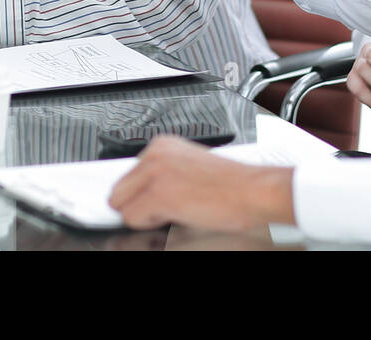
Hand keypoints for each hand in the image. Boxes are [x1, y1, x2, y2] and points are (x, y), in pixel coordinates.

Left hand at [108, 136, 294, 231]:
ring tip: (176, 209)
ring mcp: (154, 173)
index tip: (146, 200)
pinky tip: (177, 215)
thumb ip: (163, 172)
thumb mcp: (190, 166)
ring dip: (144, 215)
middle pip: (118, 191)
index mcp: (162, 145)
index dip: (139, 194)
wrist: (252, 191)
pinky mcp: (158, 194)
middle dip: (137, 205)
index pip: (127, 175)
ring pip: (122, 206)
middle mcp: (154, 154)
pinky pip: (132, 218)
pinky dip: (150, 225)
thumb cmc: (231, 184)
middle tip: (165, 209)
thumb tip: (141, 191)